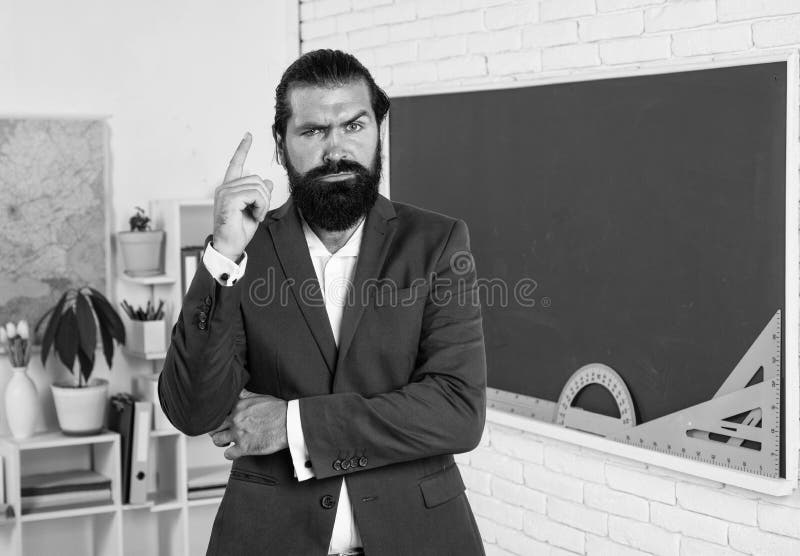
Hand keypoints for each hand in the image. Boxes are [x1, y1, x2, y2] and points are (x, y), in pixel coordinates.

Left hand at [209, 390, 288, 459]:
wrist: (290, 423)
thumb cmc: (279, 410)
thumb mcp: (260, 396)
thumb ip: (245, 395)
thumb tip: (237, 390)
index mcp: (239, 405)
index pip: (218, 410)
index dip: (218, 416)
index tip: (222, 419)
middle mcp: (236, 419)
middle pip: (214, 425)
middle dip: (216, 429)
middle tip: (221, 431)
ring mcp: (239, 433)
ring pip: (217, 440)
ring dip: (221, 441)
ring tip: (227, 441)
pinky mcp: (245, 447)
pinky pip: (228, 454)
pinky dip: (230, 454)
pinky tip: (235, 451)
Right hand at [213, 133, 272, 260]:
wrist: (230, 246)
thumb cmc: (239, 230)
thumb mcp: (255, 210)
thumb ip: (260, 195)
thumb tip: (269, 182)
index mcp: (229, 188)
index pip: (236, 163)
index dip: (243, 149)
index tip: (248, 135)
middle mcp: (225, 187)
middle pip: (257, 179)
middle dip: (265, 197)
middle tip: (260, 212)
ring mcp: (225, 192)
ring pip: (258, 187)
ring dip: (264, 203)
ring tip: (257, 215)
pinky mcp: (228, 199)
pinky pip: (255, 194)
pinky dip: (261, 206)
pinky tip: (255, 216)